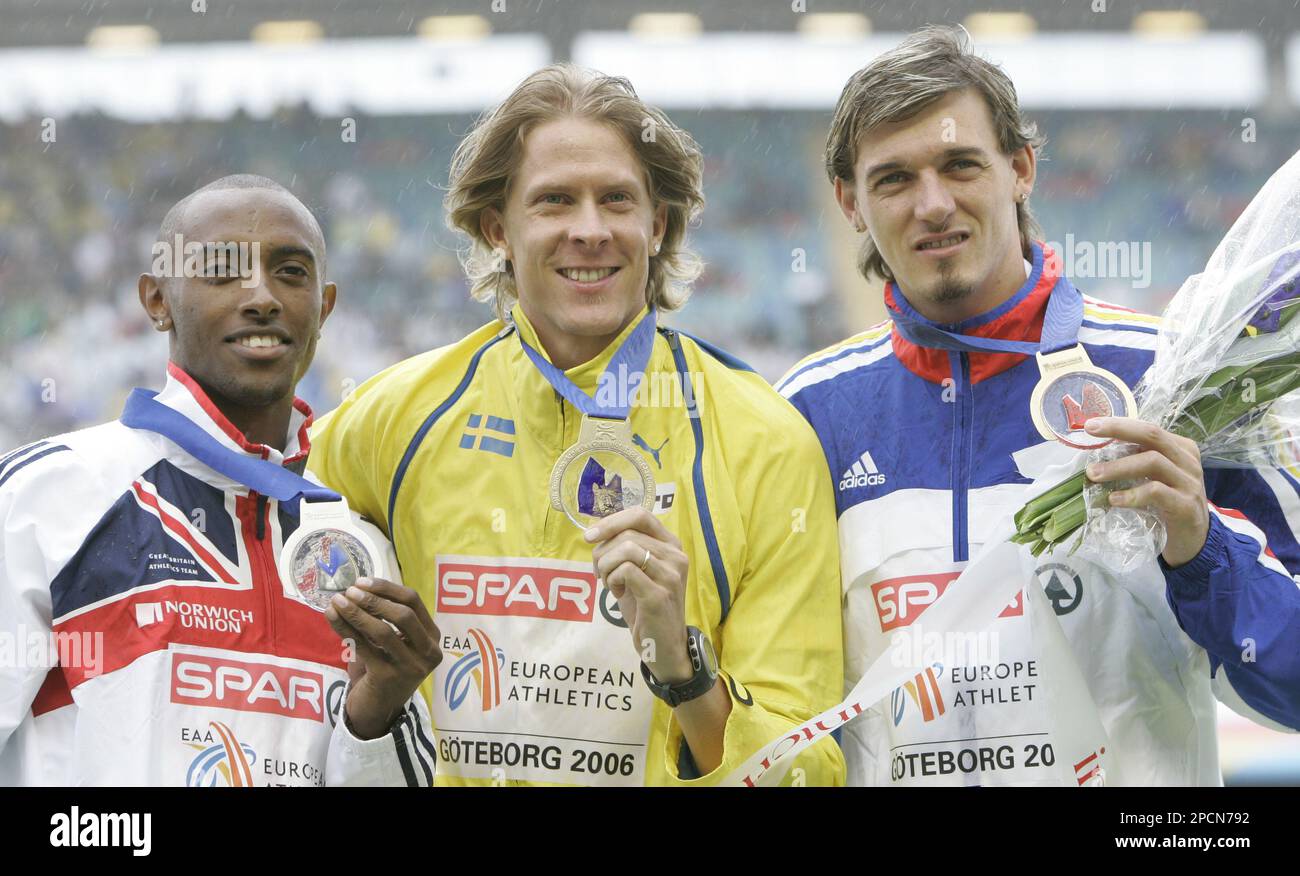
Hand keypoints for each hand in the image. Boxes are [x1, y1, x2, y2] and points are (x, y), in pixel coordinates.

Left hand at [324, 577, 441, 738]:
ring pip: (383, 631)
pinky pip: (364, 648)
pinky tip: (332, 619)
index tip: (361, 581)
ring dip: (357, 613)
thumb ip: (386, 618)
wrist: (378, 710)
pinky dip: (345, 630)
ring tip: (336, 602)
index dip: (387, 588)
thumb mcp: (395, 643)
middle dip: (374, 600)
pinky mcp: (389, 678)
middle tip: (348, 591)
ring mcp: (411, 667)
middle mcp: (428, 652)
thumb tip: (358, 588)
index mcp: (432, 637)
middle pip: (403, 615)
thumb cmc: (385, 669)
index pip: (414, 602)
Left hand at [585, 507, 693, 684]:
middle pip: (626, 534)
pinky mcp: (659, 595)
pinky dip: (612, 580)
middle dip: (602, 553)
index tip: (590, 536)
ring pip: (625, 549)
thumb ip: (624, 549)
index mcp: (671, 545)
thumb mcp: (637, 572)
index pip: (640, 515)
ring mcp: (670, 575)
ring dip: (606, 567)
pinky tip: (618, 593)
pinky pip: (625, 571)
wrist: (663, 647)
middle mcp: (676, 556)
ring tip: (611, 584)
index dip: (611, 521)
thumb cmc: (645, 608)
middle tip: (601, 574)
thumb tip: (595, 532)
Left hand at [1083, 417, 1210, 567]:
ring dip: (1118, 466)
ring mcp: (1189, 483)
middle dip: (1119, 430)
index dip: (1120, 424)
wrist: (1193, 541)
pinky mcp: (1186, 506)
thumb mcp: (1154, 478)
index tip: (1091, 424)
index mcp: (1180, 449)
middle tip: (1090, 431)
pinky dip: (1132, 494)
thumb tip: (1097, 455)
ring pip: (1153, 461)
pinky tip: (1114, 499)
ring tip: (1093, 475)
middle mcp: (1187, 461)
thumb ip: (1136, 463)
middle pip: (1153, 435)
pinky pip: (1156, 492)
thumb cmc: (1168, 505)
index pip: (1149, 428)